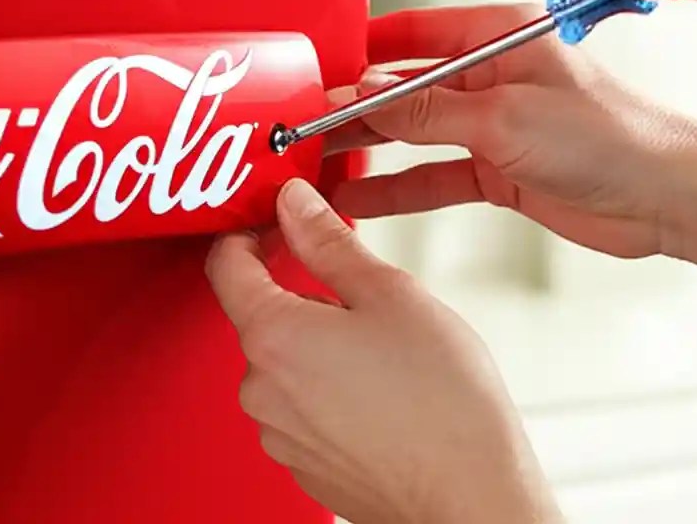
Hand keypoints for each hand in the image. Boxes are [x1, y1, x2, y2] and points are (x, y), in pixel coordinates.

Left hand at [206, 179, 560, 523]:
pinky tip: (383, 397)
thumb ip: (328, 241)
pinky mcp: (303, 465)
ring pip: (286, 365)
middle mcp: (261, 389)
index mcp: (273, 336)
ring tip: (386, 357)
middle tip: (365, 300)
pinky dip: (332, 392)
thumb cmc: (443, 402)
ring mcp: (279, 434)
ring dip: (321, 348)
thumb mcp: (390, 294)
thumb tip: (293, 202)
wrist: (470, 498)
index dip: (249, 232)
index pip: (226, 265)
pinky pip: (303, 409)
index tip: (276, 222)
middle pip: (262, 318)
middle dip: (304, 298)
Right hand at [330, 5, 696, 258]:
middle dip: (356, 109)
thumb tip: (363, 96)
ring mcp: (493, 125)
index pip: (413, 35)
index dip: (363, 53)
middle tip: (304, 127)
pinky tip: (358, 199)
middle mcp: (492, 76)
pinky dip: (397, 188)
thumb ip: (426, 110)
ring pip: (414, 135)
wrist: (666, 198)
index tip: (318, 72)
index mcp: (498, 37)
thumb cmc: (610, 136)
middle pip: (406, 89)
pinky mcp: (498, 170)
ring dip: (370, 152)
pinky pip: (433, 176)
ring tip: (317, 165)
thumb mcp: (502, 117)